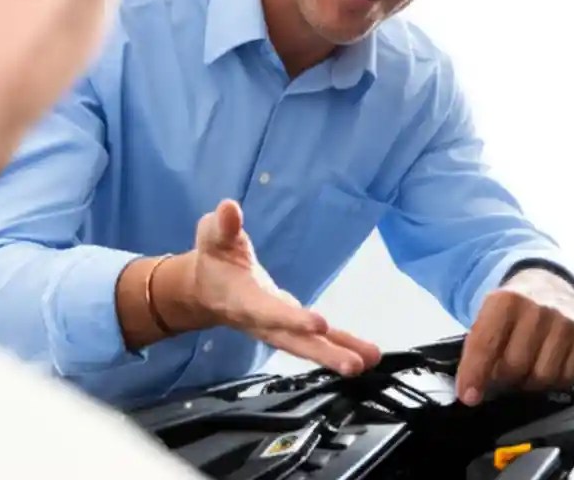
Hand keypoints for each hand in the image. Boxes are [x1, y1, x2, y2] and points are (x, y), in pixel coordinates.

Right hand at [188, 199, 380, 375]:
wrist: (204, 291)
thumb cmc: (213, 259)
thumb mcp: (212, 237)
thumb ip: (223, 226)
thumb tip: (228, 208)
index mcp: (244, 300)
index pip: (269, 311)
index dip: (292, 319)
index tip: (319, 324)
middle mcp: (263, 321)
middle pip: (294, 341)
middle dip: (323, 352)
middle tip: (353, 365)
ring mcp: (279, 328)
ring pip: (309, 345)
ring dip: (339, 354)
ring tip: (369, 361)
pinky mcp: (292, 327)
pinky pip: (318, 339)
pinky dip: (342, 346)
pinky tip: (366, 355)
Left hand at [455, 268, 573, 405]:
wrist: (550, 285)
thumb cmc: (513, 309)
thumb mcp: (489, 316)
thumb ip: (479, 347)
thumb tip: (471, 389)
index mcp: (506, 300)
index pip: (486, 345)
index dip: (475, 374)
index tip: (468, 396)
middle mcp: (538, 309)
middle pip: (515, 367)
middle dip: (502, 381)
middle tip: (499, 377)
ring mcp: (564, 323)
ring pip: (542, 377)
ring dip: (528, 385)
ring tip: (522, 373)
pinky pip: (567, 378)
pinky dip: (553, 384)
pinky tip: (544, 370)